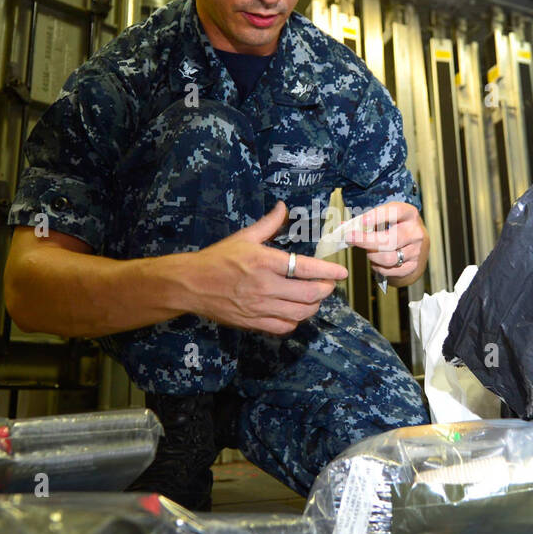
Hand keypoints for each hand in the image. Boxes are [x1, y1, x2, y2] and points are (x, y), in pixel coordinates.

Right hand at [184, 201, 348, 334]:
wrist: (191, 285)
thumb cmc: (217, 259)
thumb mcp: (244, 237)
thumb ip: (268, 224)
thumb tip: (283, 207)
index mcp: (264, 261)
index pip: (305, 267)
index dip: (328, 270)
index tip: (341, 271)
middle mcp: (264, 286)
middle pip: (309, 294)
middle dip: (326, 289)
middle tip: (329, 283)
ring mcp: (259, 307)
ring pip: (300, 313)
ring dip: (314, 305)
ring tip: (315, 296)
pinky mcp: (253, 322)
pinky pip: (284, 327)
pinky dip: (296, 320)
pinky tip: (295, 311)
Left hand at [343, 200, 428, 287]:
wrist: (416, 248)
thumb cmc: (397, 229)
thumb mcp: (386, 219)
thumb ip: (366, 221)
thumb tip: (343, 226)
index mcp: (409, 214)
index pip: (395, 212)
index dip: (377, 216)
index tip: (362, 221)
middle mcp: (415, 232)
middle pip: (389, 240)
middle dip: (366, 240)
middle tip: (350, 238)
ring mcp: (416, 250)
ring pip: (388, 257)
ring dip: (372, 255)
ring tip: (369, 251)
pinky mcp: (413, 266)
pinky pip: (389, 270)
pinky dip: (378, 266)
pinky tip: (378, 260)